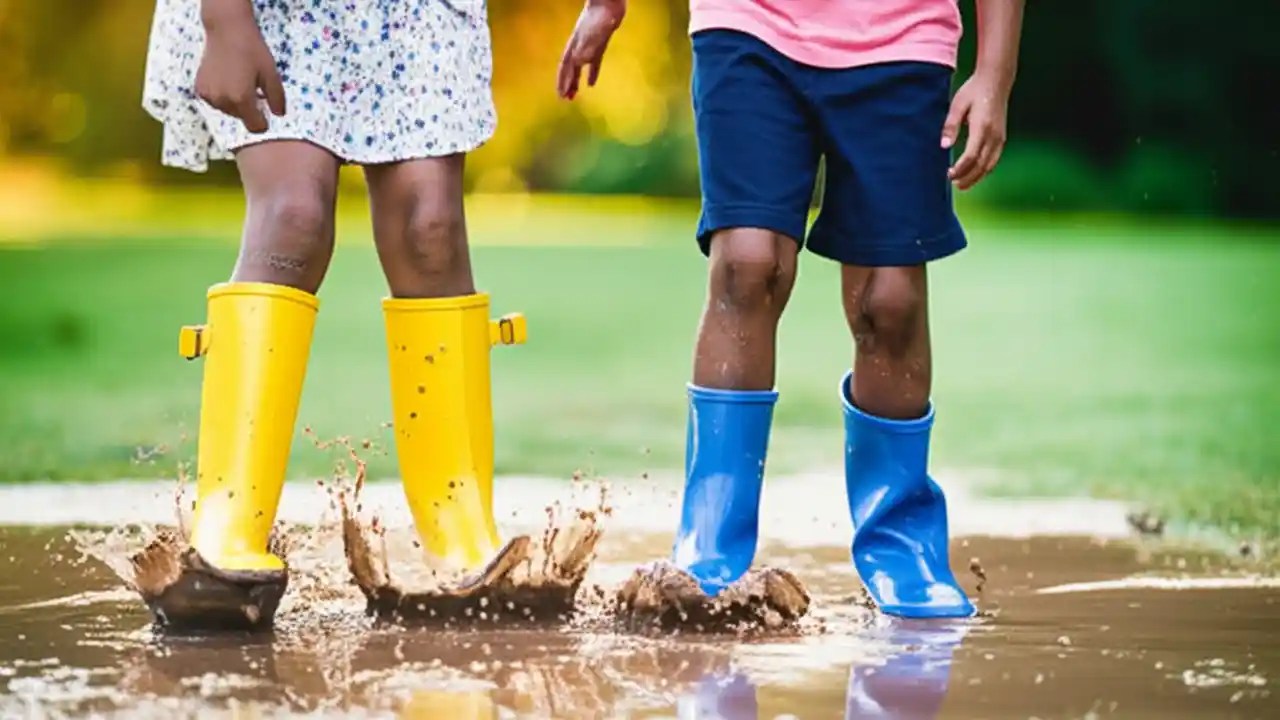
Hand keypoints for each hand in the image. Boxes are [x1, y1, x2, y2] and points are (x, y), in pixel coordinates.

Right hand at [195, 8, 285, 132]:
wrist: (227, 30)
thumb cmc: (252, 50)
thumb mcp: (271, 74)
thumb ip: (277, 98)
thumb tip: (279, 115)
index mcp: (241, 99)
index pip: (255, 127)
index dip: (263, 121)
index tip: (265, 112)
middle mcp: (223, 101)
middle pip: (242, 118)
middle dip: (250, 108)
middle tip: (253, 87)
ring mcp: (209, 95)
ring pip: (228, 111)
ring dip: (236, 103)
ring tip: (240, 81)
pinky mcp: (200, 89)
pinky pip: (215, 102)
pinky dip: (223, 96)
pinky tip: (227, 80)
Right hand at [556, 0, 626, 99]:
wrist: (608, 2)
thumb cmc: (600, 17)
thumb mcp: (594, 33)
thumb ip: (585, 47)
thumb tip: (578, 63)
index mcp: (575, 45)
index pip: (567, 67)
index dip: (563, 81)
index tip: (561, 95)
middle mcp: (579, 47)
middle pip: (570, 69)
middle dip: (566, 84)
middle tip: (564, 100)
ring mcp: (589, 45)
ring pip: (579, 68)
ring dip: (575, 81)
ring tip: (574, 96)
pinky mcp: (600, 44)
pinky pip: (594, 62)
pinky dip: (592, 73)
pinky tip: (591, 84)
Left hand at [940, 72, 1010, 189]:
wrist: (996, 80)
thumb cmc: (973, 91)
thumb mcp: (957, 105)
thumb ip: (950, 126)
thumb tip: (944, 146)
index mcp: (982, 127)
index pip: (971, 156)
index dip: (960, 169)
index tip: (949, 175)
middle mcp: (994, 135)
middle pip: (981, 165)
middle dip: (967, 178)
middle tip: (953, 185)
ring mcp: (1000, 137)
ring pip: (989, 164)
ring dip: (976, 177)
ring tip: (962, 184)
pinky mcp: (1002, 137)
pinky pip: (994, 159)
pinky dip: (984, 169)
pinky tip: (974, 174)